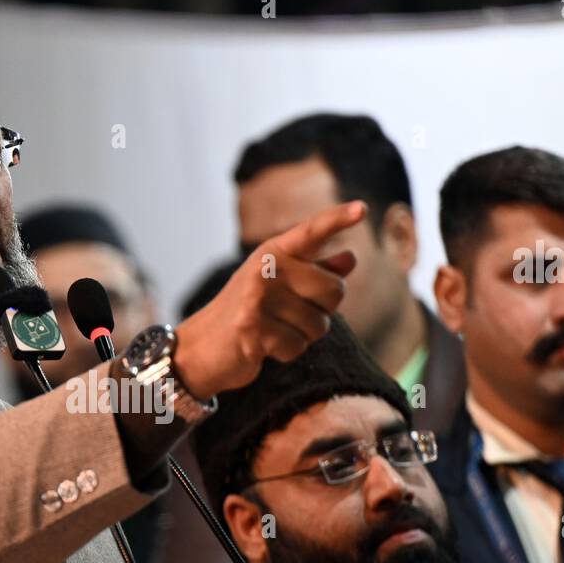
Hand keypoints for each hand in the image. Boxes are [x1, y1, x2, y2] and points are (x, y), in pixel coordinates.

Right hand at [173, 201, 363, 398]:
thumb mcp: (279, 285)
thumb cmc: (248, 312)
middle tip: (292, 315)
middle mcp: (266, 268)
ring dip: (304, 336)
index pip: (311, 232)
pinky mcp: (253, 328)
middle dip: (323, 311)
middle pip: (334, 289)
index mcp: (273, 252)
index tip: (361, 209)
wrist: (202, 346)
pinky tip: (265, 347)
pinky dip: (287, 353)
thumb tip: (350, 258)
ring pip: (319, 324)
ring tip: (275, 330)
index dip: (337, 220)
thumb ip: (315, 271)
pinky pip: (298, 346)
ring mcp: (258, 298)